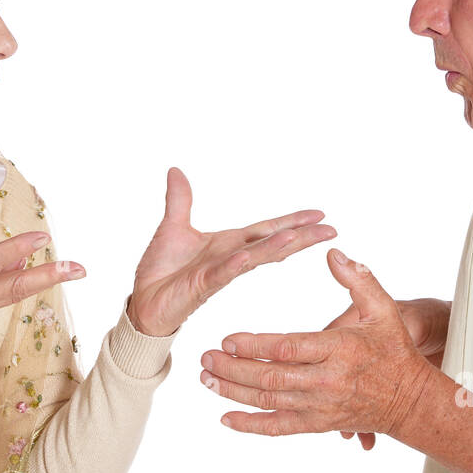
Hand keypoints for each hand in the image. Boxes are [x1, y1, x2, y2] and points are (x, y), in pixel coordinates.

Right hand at [0, 187, 86, 363]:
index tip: (42, 238)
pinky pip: (2, 299)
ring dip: (42, 281)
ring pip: (15, 293)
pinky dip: (17, 285)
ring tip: (68, 270)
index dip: (18, 249)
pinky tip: (27, 272)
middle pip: (19, 285)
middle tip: (80, 269)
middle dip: (51, 276)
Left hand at [125, 167, 336, 337]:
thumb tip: (176, 171)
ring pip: (253, 258)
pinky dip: (234, 266)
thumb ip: (180, 200)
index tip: (320, 215)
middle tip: (329, 230)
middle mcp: (231, 258)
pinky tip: (248, 258)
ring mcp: (219, 272)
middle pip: (272, 244)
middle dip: (301, 236)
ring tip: (296, 236)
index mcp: (229, 244)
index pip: (267, 229)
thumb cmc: (162, 271)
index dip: (293, 221)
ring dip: (274, 247)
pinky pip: (221, 274)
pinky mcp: (201, 285)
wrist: (143, 301)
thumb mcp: (172, 227)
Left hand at [199, 248, 432, 438]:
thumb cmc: (394, 349)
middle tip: (205, 358)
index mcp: (338, 349)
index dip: (255, 345)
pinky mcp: (318, 424)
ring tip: (206, 379)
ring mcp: (320, 407)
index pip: (288, 348)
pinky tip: (226, 417)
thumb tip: (333, 253)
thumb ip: (358, 280)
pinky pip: (279, 428)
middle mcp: (326, 381)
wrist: (410, 400)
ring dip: (233, 392)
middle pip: (271, 378)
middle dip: (233, 369)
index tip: (227, 338)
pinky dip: (251, 425)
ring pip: (269, 402)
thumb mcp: (383, 309)